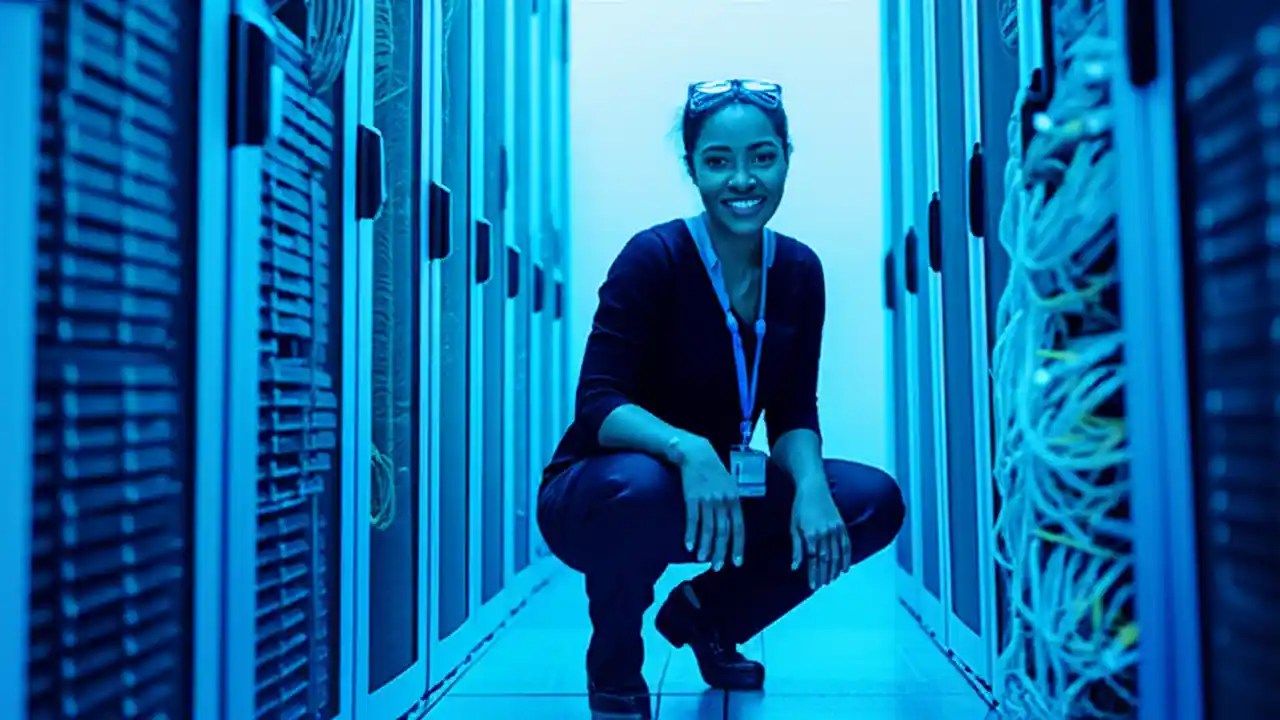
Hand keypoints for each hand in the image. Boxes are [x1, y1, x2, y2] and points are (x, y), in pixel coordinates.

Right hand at [672, 436, 744, 570]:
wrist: (697, 454)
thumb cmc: (714, 471)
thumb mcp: (730, 486)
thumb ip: (732, 505)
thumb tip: (733, 527)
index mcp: (734, 500)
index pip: (739, 528)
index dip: (738, 546)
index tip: (736, 562)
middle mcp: (723, 501)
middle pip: (723, 531)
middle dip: (721, 551)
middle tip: (717, 567)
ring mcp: (707, 499)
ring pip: (708, 528)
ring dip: (705, 546)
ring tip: (701, 559)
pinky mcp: (692, 497)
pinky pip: (692, 519)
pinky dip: (691, 534)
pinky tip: (689, 545)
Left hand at [789, 482, 851, 588]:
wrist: (814, 487)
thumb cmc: (800, 507)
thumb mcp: (794, 526)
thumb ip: (797, 548)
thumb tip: (795, 567)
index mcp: (810, 534)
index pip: (813, 559)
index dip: (813, 573)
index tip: (813, 585)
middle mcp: (824, 533)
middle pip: (826, 559)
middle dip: (824, 574)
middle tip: (822, 585)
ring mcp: (835, 529)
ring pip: (837, 554)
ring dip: (835, 569)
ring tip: (831, 579)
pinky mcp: (842, 525)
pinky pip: (846, 545)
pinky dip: (846, 558)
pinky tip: (844, 568)